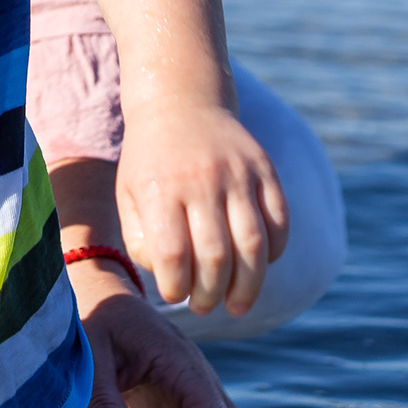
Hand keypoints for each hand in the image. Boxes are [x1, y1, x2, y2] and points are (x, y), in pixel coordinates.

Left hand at [115, 101, 288, 315]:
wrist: (180, 100)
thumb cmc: (150, 160)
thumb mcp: (128, 194)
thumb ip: (140, 239)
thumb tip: (169, 277)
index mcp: (160, 188)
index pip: (173, 254)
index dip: (176, 287)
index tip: (175, 295)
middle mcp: (201, 180)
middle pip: (217, 256)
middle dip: (212, 294)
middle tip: (205, 306)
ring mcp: (238, 173)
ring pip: (253, 244)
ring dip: (248, 286)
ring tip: (237, 305)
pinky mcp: (264, 169)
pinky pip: (279, 220)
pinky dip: (274, 251)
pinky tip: (259, 265)